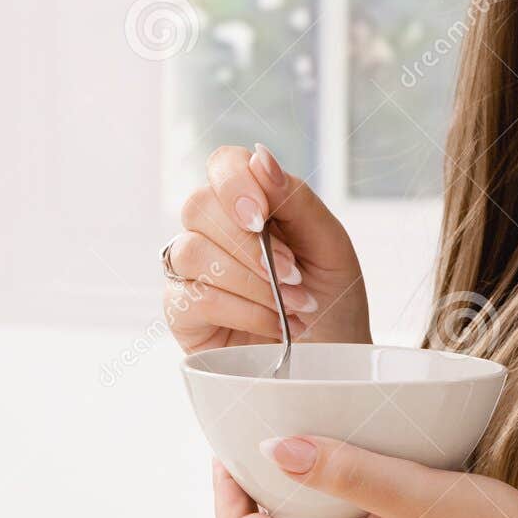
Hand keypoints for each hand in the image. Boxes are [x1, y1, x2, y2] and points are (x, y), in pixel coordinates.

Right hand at [163, 143, 370, 353]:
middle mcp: (213, 230)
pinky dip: (243, 311)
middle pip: (198, 206)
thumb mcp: (330, 245)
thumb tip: (260, 157)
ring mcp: (191, 271)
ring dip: (251, 281)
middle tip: (293, 274)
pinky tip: (274, 325)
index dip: (235, 183)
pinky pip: (194, 297)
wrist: (334, 360)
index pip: (223, 165)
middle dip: (251, 245)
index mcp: (251, 202)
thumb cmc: (333, 300)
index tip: (262, 216)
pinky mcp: (182, 312)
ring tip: (293, 304)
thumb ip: (295, 199)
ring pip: (191, 252)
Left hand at [212, 440, 517, 517]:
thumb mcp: (410, 491)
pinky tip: (367, 479)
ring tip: (317, 447)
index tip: (231, 446)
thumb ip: (341, 470)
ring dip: (302, 499)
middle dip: (261, 489)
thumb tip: (272, 450)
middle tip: (271, 433)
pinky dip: (338, 512)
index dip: (226, 491)